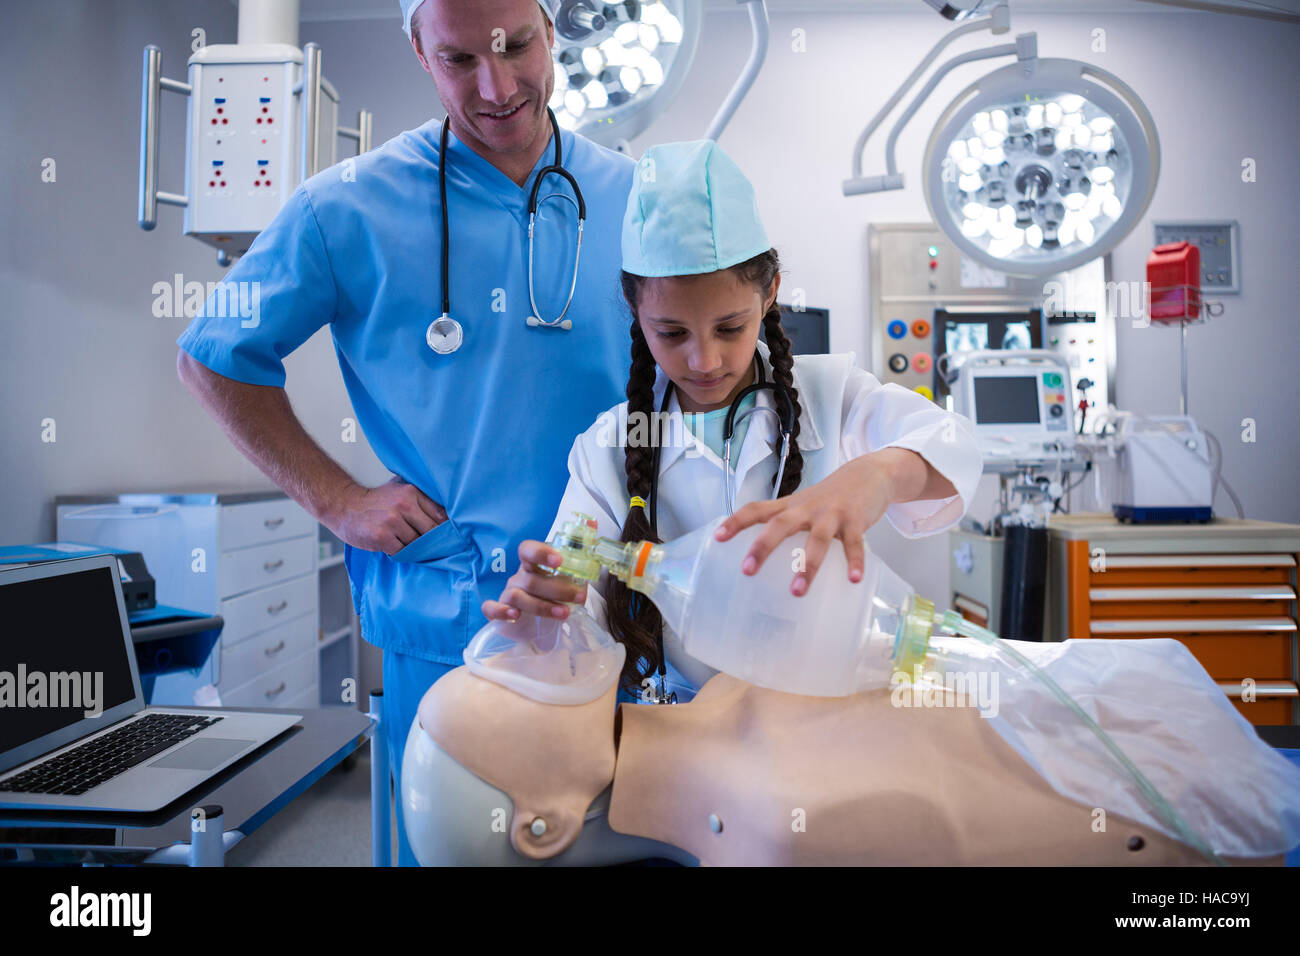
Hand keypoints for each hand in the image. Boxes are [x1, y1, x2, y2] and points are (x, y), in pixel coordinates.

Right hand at [322, 476, 446, 554]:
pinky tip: (393, 546)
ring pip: (417, 543)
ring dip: (414, 548)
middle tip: (436, 548)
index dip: (446, 529)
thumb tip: (447, 516)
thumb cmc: (374, 501)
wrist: (344, 506)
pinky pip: (402, 552)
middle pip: (431, 531)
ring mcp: (393, 521)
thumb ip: (420, 500)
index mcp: (412, 492)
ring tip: (405, 542)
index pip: (440, 514)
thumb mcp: (399, 491)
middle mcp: (404, 505)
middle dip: (433, 541)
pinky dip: (401, 552)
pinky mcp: (382, 537)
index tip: (451, 538)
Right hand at [481, 539, 588, 629]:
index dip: (541, 553)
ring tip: (564, 613)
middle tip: (579, 597)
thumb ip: (579, 551)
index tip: (559, 561)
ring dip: (542, 606)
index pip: (528, 550)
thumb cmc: (555, 593)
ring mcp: (508, 594)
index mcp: (533, 564)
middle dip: (557, 589)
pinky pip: (491, 609)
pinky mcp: (500, 612)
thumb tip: (592, 523)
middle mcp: (519, 576)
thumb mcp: (570, 574)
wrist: (541, 622)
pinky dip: (500, 611)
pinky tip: (515, 615)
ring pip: (517, 596)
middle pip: (531, 578)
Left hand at [713, 454, 899, 595]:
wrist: (869, 474)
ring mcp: (832, 514)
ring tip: (797, 591)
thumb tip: (762, 555)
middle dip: (762, 547)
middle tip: (747, 571)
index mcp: (790, 506)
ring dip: (807, 565)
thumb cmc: (830, 497)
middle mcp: (807, 508)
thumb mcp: (803, 505)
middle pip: (780, 525)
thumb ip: (785, 523)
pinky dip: (854, 561)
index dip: (736, 522)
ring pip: (817, 539)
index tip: (717, 537)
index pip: (756, 509)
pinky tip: (853, 579)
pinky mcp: (856, 520)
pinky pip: (855, 544)